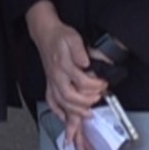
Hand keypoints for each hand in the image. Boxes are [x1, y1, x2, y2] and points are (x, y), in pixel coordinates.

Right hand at [29, 14, 105, 149]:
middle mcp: (57, 77)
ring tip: (86, 116)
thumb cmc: (60, 36)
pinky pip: (52, 101)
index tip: (103, 85)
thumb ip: (79, 51)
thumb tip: (85, 63)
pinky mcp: (50, 83)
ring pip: (61, 103)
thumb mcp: (73, 38)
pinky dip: (58, 111)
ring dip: (74, 112)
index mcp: (63, 66)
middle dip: (86, 103)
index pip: (81, 83)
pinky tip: (64, 116)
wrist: (45, 33)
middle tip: (97, 101)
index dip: (95, 86)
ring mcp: (52, 81)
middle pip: (70, 98)